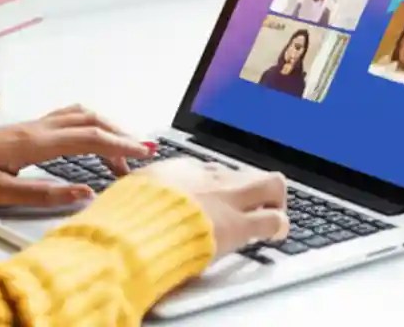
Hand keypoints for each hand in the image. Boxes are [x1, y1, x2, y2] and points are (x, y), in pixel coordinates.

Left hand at [0, 104, 150, 206]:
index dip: (120, 146)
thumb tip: (84, 193)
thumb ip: (45, 192)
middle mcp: (36, 129)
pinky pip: (63, 119)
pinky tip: (85, 136)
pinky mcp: (21, 131)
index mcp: (35, 142)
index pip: (90, 139)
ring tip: (119, 148)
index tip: (144, 154)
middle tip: (140, 154)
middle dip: (120, 136)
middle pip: (90, 122)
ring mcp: (29, 127)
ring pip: (78, 117)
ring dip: (104, 128)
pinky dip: (85, 125)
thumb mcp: (0, 193)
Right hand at [138, 159, 288, 257]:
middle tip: (255, 204)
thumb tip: (128, 198)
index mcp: (181, 170)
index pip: (212, 171)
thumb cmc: (124, 217)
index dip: (219, 187)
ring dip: (274, 201)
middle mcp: (209, 179)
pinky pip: (273, 219)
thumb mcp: (126, 192)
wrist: (134, 230)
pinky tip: (278, 233)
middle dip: (254, 188)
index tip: (219, 198)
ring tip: (274, 214)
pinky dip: (279, 224)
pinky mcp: (237, 225)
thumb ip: (138, 193)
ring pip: (271, 185)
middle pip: (245, 173)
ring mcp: (227, 199)